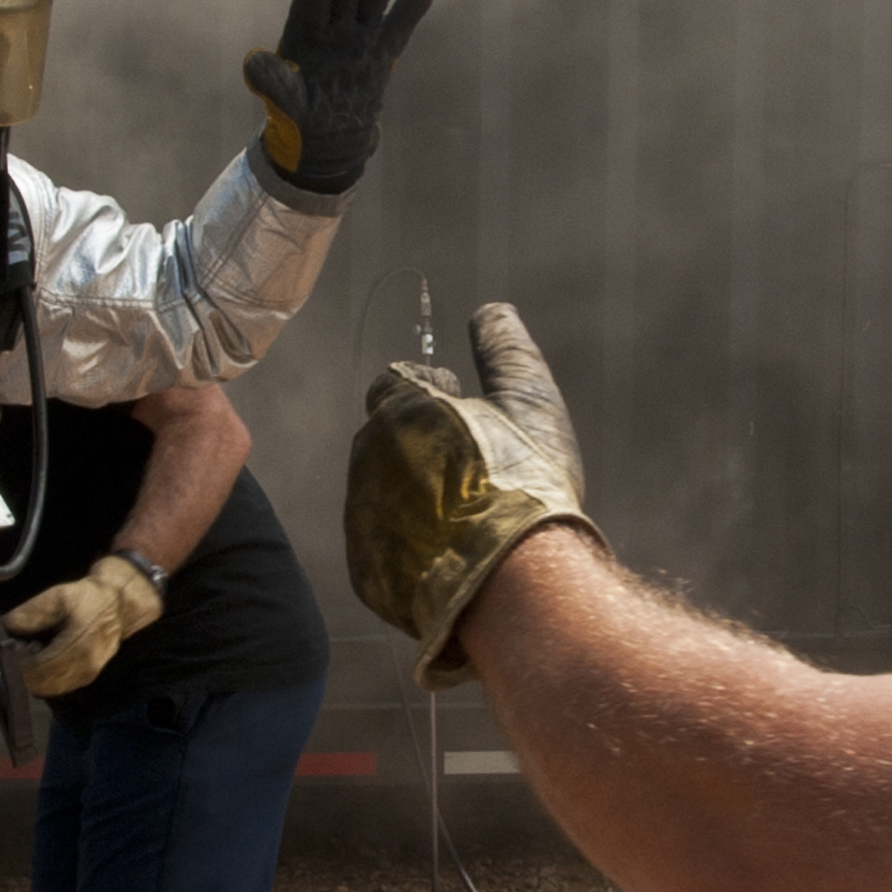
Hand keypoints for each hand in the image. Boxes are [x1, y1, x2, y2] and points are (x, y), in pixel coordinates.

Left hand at [3, 554, 165, 697]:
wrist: (118, 606)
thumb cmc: (87, 599)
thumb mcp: (57, 596)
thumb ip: (30, 613)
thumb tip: (3, 626)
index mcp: (79, 647)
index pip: (37, 669)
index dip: (18, 661)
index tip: (12, 644)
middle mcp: (84, 668)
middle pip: (38, 684)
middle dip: (22, 669)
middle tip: (19, 647)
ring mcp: (85, 677)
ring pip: (45, 690)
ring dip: (30, 676)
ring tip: (30, 650)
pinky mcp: (83, 680)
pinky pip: (54, 688)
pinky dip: (40, 678)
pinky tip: (41, 657)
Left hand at [242, 0, 433, 192]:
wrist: (330, 142)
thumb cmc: (299, 122)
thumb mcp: (283, 104)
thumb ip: (272, 82)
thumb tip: (251, 63)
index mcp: (302, 33)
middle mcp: (331, 28)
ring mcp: (359, 37)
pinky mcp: (383, 50)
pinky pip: (399, 23)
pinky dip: (410, 5)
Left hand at [345, 301, 600, 686]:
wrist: (512, 582)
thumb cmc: (524, 483)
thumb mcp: (529, 400)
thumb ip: (504, 348)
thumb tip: (491, 309)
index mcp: (401, 409)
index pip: (398, 380)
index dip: (435, 393)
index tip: (467, 415)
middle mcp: (367, 458)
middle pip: (387, 439)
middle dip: (423, 448)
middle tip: (475, 473)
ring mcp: (362, 518)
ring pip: (382, 493)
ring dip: (416, 497)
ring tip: (468, 518)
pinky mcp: (365, 570)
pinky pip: (383, 547)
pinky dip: (411, 546)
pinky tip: (453, 554)